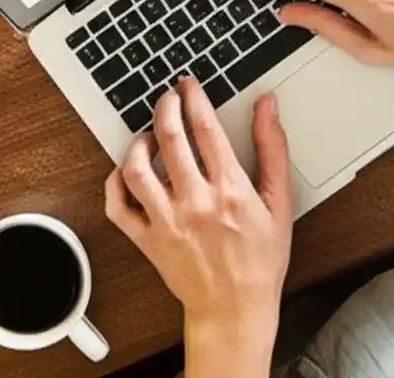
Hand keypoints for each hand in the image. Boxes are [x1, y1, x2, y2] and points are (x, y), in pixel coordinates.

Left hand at [105, 78, 292, 375]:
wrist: (235, 309)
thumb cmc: (260, 259)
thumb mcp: (280, 202)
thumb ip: (272, 149)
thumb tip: (266, 107)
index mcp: (229, 190)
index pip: (204, 127)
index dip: (193, 97)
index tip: (189, 85)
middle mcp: (194, 202)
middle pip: (169, 138)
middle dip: (165, 107)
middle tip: (167, 96)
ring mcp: (166, 221)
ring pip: (136, 169)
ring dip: (138, 143)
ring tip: (147, 134)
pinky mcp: (146, 240)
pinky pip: (117, 205)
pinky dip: (114, 182)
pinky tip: (126, 170)